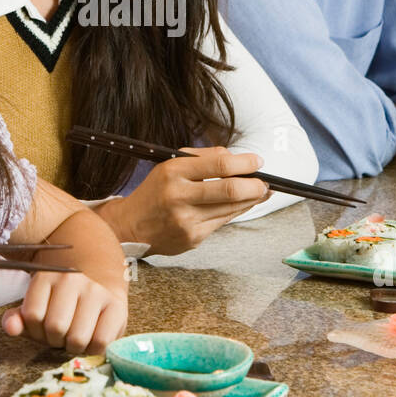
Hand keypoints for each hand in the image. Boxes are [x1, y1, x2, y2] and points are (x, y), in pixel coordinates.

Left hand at [1, 272, 127, 354]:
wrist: (100, 285)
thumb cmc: (62, 306)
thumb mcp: (36, 308)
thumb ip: (18, 319)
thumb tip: (11, 328)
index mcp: (47, 276)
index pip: (31, 315)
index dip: (35, 331)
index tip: (44, 328)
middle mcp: (72, 278)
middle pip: (55, 327)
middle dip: (55, 341)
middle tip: (62, 335)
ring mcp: (96, 291)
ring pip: (77, 338)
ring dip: (74, 347)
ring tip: (76, 336)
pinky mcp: (117, 306)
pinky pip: (100, 342)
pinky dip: (94, 349)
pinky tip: (92, 338)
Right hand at [103, 147, 269, 255]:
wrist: (130, 226)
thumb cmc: (156, 191)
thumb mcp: (171, 165)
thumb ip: (204, 158)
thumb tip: (240, 160)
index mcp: (172, 171)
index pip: (219, 164)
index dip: (245, 163)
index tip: (258, 162)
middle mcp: (179, 195)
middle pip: (230, 189)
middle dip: (255, 186)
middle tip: (265, 183)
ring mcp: (186, 220)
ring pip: (231, 208)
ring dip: (251, 200)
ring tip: (259, 192)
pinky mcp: (192, 238)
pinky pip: (223, 222)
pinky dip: (235, 212)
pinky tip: (240, 205)